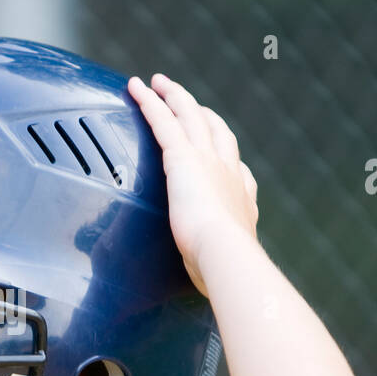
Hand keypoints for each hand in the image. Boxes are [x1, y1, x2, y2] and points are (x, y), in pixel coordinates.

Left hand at [127, 73, 258, 296]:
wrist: (227, 257)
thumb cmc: (220, 272)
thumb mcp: (219, 267)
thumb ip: (209, 270)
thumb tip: (205, 292)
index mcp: (240, 199)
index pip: (236, 170)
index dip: (227, 157)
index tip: (221, 154)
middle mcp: (228, 173)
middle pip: (217, 131)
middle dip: (202, 114)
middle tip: (190, 103)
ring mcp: (208, 160)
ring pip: (190, 116)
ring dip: (175, 97)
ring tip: (161, 82)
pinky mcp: (182, 157)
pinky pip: (163, 120)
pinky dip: (150, 101)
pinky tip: (136, 87)